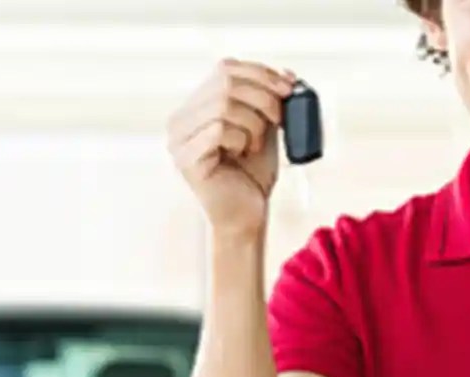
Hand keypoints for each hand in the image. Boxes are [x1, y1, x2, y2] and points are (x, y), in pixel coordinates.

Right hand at [168, 58, 295, 238]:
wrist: (247, 215)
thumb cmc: (253, 174)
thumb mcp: (265, 128)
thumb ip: (269, 100)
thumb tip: (287, 72)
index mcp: (196, 106)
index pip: (225, 68)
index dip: (261, 72)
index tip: (289, 87)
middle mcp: (180, 119)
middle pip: (225, 82)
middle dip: (263, 96)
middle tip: (280, 117)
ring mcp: (179, 140)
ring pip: (222, 105)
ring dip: (252, 123)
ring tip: (255, 144)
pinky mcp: (186, 160)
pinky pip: (218, 130)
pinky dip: (240, 138)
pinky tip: (242, 154)